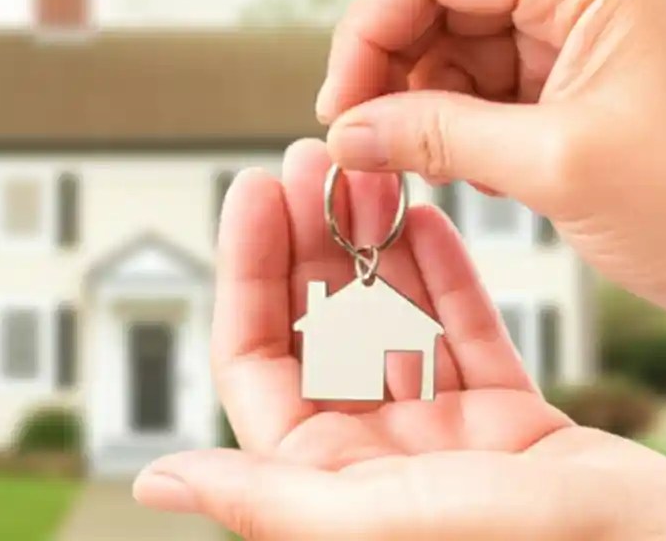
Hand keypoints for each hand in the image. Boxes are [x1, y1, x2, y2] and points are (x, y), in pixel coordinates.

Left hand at [132, 141, 665, 539]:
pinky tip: (423, 218)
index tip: (252, 194)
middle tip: (307, 160)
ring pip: (391, 322)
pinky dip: (442, 276)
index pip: (258, 363)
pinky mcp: (509, 426)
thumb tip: (157, 481)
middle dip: (308, 241)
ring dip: (372, 245)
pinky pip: (463, 335)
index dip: (248, 274)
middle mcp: (379, 462)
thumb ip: (267, 495)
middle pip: (320, 330)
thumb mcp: (376, 520)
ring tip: (364, 169)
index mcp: (331, 486)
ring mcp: (444, 443)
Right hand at [316, 0, 665, 366]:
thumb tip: (343, 133)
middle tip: (366, 143)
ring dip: (423, 105)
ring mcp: (573, 21)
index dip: (371, 27)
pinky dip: (454, 124)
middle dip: (391, 70)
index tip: (343, 105)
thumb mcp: (553, 167)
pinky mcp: (567, 67)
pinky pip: (476, 79)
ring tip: (435, 167)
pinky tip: (474, 170)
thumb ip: (435, 138)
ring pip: (447, 41)